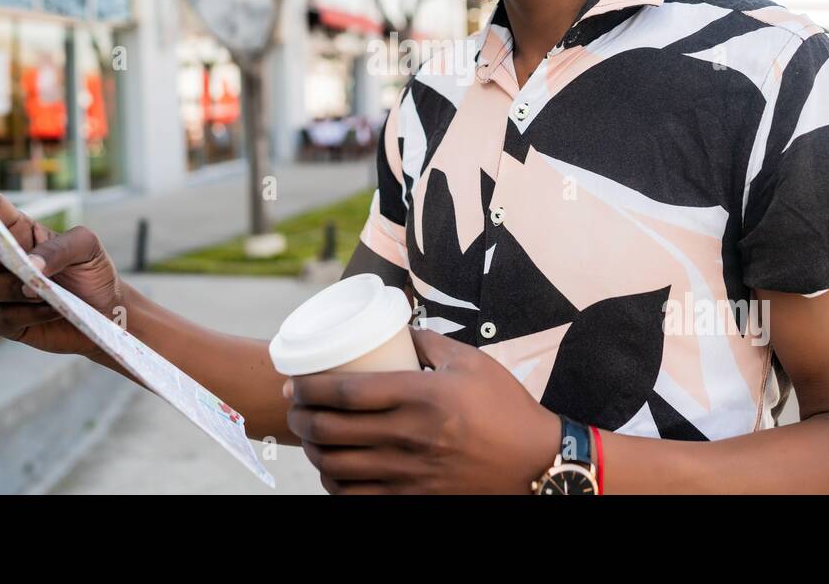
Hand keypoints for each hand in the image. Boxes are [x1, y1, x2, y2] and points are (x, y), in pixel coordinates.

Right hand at [0, 172, 123, 357]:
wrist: (106, 311)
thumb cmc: (91, 271)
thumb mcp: (87, 247)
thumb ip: (61, 248)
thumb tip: (29, 267)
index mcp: (20, 232)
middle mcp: (2, 258)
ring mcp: (0, 290)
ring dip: (17, 289)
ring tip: (48, 291)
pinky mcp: (5, 320)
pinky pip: (1, 317)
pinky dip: (30, 313)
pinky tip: (52, 309)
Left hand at [285, 327, 560, 493]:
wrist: (534, 462)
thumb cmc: (503, 406)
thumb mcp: (470, 361)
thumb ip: (429, 341)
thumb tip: (394, 329)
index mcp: (421, 396)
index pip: (346, 392)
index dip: (310, 387)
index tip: (295, 382)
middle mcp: (409, 436)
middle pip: (332, 429)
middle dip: (301, 417)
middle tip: (294, 406)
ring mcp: (409, 473)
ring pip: (337, 466)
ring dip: (312, 450)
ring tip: (308, 435)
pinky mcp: (413, 499)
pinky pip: (357, 497)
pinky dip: (334, 484)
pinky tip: (331, 470)